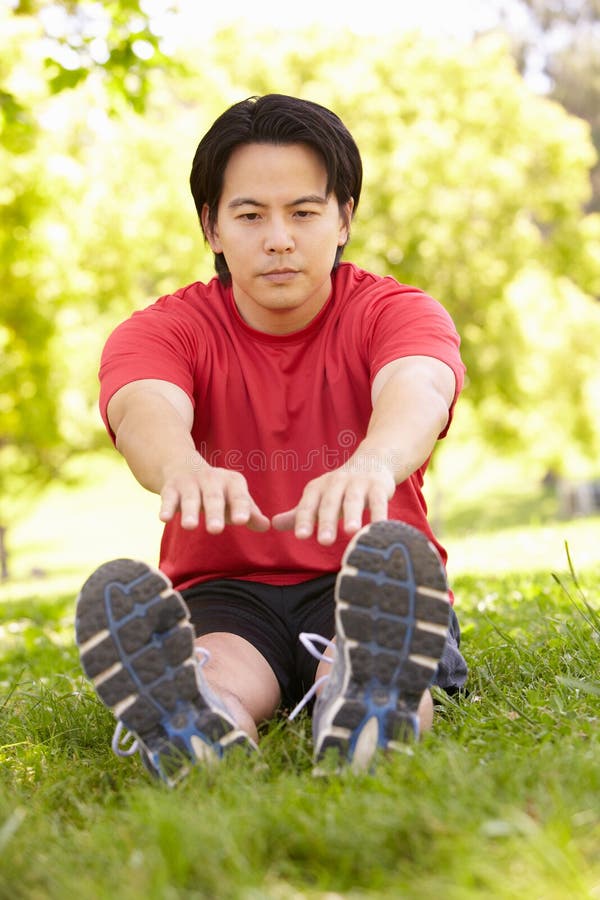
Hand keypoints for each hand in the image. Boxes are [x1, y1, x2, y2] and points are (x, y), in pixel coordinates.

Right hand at [159, 461, 269, 532]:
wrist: (184, 468)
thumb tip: (266, 526)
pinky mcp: (170, 488)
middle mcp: (211, 480)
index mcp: (232, 482)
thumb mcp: (234, 499)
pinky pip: (168, 498)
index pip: (238, 497)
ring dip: (190, 512)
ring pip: (190, 498)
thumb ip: (250, 513)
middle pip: (214, 498)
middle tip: (215, 530)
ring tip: (190, 527)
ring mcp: (190, 483)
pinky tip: (164, 519)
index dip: (240, 508)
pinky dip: (166, 507)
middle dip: (214, 513)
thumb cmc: (217, 492)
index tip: (242, 521)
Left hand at [271, 454, 394, 544]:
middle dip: (327, 521)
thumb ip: (299, 514)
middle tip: (324, 541)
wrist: (372, 462)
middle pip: (330, 503)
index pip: (308, 506)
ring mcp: (358, 484)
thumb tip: (273, 524)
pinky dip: (379, 514)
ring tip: (351, 532)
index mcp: (318, 488)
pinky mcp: (378, 486)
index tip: (301, 536)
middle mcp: (336, 483)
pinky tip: (380, 528)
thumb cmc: (341, 488)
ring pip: (353, 500)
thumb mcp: (319, 498)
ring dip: (352, 515)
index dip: (304, 520)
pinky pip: (378, 501)